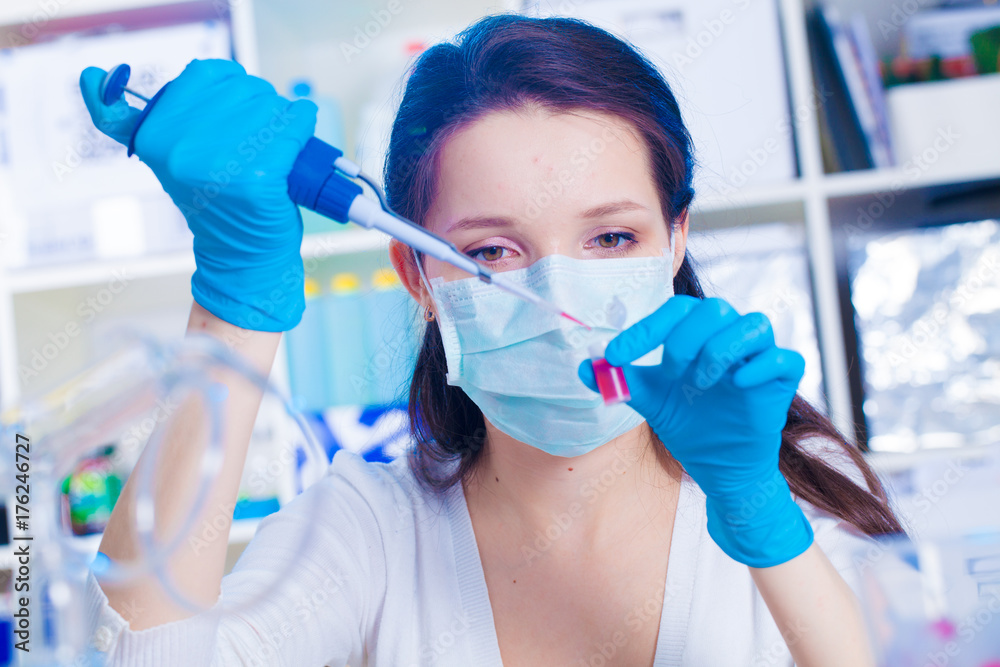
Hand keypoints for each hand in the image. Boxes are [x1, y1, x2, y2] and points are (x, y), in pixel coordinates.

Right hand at [79, 59, 317, 331]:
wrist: (240, 257)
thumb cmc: (220, 203)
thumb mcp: (179, 157)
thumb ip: (169, 116)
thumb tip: (97, 73)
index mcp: (156, 133)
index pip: (205, 72)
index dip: (232, 90)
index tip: (231, 120)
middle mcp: (182, 143)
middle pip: (245, 88)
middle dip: (262, 111)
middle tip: (255, 150)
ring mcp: (221, 159)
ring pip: (272, 105)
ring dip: (283, 125)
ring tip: (270, 158)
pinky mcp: (259, 176)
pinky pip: (294, 128)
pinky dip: (303, 132)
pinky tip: (295, 153)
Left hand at [578, 296, 813, 566]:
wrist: (720, 467)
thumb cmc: (689, 424)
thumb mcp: (651, 402)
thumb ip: (623, 381)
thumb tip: (585, 366)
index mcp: (696, 335)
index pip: (674, 311)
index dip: (643, 330)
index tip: (614, 356)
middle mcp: (728, 338)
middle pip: (715, 308)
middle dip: (686, 335)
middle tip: (669, 369)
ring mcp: (757, 358)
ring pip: (754, 325)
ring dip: (721, 348)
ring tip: (701, 381)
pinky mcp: (781, 382)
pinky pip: (784, 359)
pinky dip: (762, 366)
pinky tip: (739, 385)